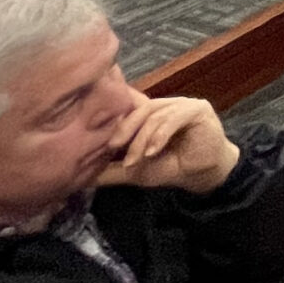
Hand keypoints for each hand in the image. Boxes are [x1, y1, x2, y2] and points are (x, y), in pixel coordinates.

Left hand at [97, 96, 239, 195]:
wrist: (203, 176)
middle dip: (123, 129)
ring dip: (141, 139)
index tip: (93, 127)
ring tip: (134, 161)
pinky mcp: (197, 109)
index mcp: (150, 114)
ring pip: (155, 114)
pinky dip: (160, 135)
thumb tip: (81, 177)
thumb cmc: (170, 168)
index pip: (129, 104)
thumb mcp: (135, 171)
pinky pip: (174, 118)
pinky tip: (152, 152)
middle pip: (138, 109)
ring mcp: (182, 104)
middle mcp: (165, 105)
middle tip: (111, 148)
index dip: (113, 110)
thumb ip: (112, 170)